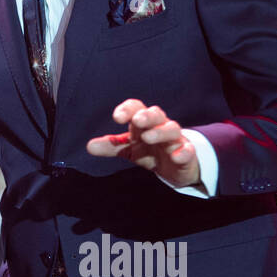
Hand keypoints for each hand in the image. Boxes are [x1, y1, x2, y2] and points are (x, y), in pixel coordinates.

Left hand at [86, 99, 200, 188]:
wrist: (175, 168)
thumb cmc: (150, 152)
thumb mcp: (129, 149)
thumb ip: (111, 146)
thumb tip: (89, 146)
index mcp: (144, 123)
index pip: (136, 108)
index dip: (127, 110)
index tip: (117, 117)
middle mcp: (160, 126)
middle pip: (156, 114)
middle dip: (147, 116)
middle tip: (137, 120)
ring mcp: (175, 139)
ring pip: (171, 129)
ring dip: (160, 132)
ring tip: (148, 137)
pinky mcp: (187, 153)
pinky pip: (187, 150)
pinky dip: (183, 152)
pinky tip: (176, 156)